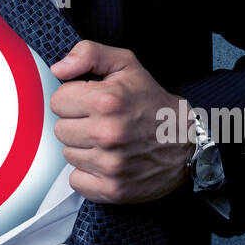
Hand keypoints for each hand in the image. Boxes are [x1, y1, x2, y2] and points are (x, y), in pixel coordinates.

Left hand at [49, 39, 192, 203]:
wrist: (187, 141)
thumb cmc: (153, 103)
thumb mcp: (125, 64)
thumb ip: (88, 54)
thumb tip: (59, 68)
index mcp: (107, 101)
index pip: (57, 101)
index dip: (73, 99)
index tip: (90, 102)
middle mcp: (108, 134)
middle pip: (59, 129)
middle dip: (77, 123)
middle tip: (100, 121)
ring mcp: (110, 165)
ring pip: (67, 155)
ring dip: (83, 148)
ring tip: (107, 141)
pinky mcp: (113, 189)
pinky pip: (76, 181)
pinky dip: (88, 173)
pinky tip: (106, 161)